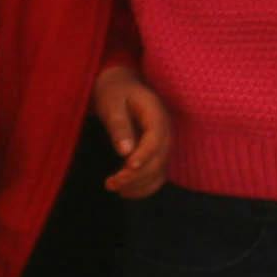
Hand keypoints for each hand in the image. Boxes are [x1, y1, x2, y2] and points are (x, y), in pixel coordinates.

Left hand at [93, 64, 171, 198]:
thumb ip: (119, 126)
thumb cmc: (114, 92)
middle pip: (159, 159)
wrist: (121, 84)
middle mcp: (165, 130)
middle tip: (111, 183)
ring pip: (159, 170)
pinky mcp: (156, 152)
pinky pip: (156, 174)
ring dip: (139, 184)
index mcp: (156, 114)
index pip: (155, 140)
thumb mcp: (111, 104)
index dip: (143, 156)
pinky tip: (126, 192)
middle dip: (137, 175)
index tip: (126, 169)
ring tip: (114, 188)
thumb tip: (124, 152)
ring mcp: (163, 143)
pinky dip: (144, 186)